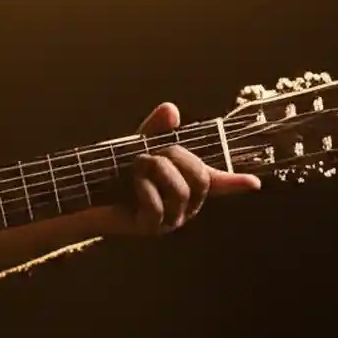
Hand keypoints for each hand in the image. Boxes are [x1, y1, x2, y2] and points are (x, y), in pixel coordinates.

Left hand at [97, 102, 260, 236]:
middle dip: (175, 156)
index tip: (254, 182)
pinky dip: (141, 189)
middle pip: (199, 176)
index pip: (215, 182)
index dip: (235, 182)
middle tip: (149, 155)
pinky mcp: (151, 229)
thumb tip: (171, 108)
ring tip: (135, 169)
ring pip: (180, 189)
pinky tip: (130, 188)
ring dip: (154, 170)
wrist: (82, 193)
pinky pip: (156, 205)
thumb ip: (155, 129)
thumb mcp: (135, 146)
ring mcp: (169, 219)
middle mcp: (183, 204)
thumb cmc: (112, 172)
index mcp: (184, 184)